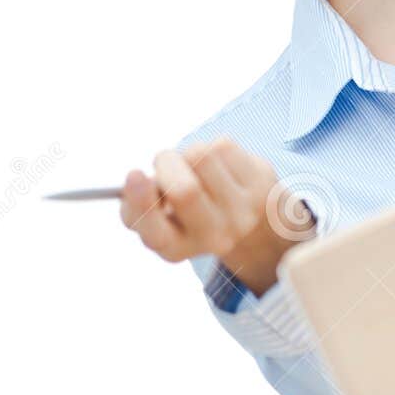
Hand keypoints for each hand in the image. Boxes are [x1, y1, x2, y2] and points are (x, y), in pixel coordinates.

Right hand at [119, 137, 315, 294]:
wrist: (255, 221)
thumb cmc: (192, 215)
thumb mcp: (161, 221)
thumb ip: (139, 207)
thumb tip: (134, 182)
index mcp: (178, 247)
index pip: (155, 233)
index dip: (140, 201)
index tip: (134, 174)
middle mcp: (215, 236)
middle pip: (185, 191)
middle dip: (166, 164)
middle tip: (164, 162)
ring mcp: (242, 210)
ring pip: (201, 157)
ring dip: (188, 154)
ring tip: (195, 167)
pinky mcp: (260, 182)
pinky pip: (221, 147)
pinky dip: (212, 148)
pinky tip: (219, 165)